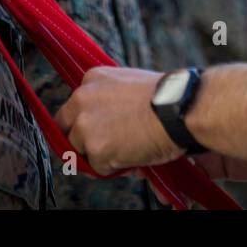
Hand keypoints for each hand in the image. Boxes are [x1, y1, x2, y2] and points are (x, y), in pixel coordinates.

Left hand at [56, 66, 183, 173]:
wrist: (178, 109)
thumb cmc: (165, 97)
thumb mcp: (129, 85)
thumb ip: (110, 101)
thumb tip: (106, 128)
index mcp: (91, 79)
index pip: (73, 107)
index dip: (84, 124)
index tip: (98, 132)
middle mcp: (82, 98)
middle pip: (67, 130)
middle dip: (82, 142)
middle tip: (104, 149)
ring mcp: (86, 124)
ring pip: (81, 151)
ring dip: (100, 156)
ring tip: (128, 152)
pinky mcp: (95, 148)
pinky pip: (98, 167)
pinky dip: (114, 168)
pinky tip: (134, 157)